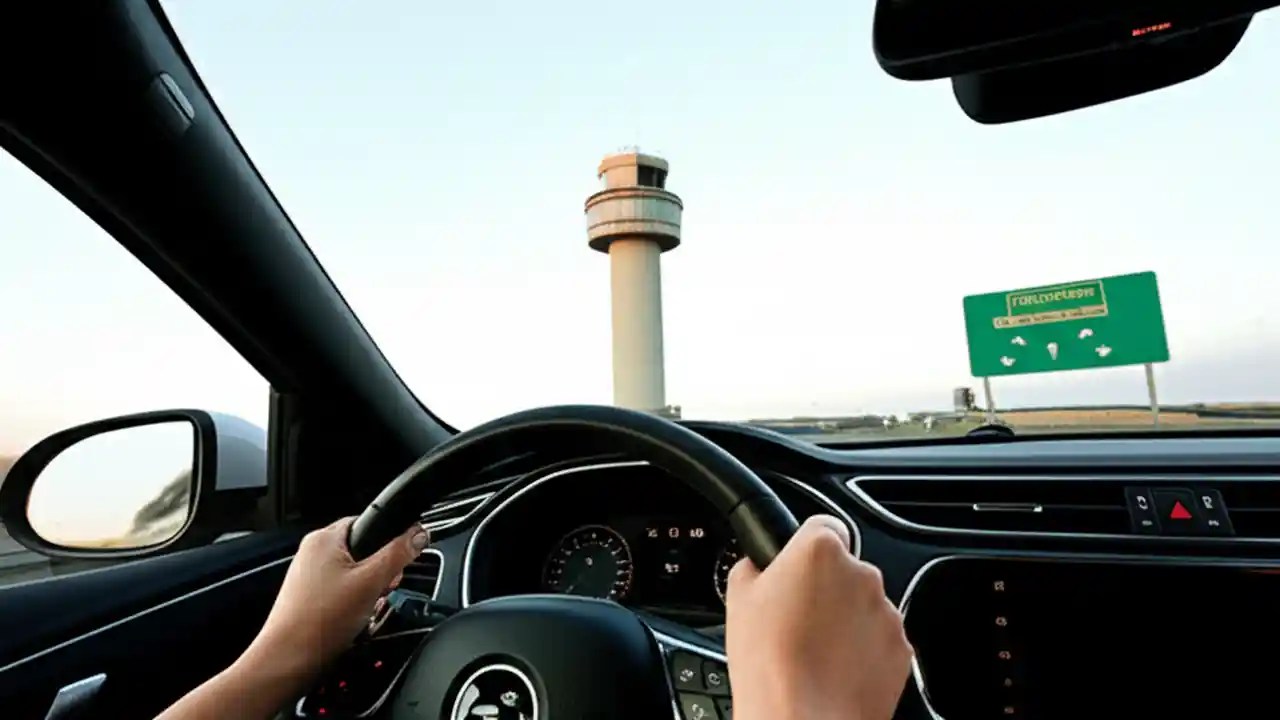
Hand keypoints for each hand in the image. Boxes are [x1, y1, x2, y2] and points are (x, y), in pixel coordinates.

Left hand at [242, 517, 427, 678]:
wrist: (288, 659)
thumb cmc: (319, 621)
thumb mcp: (371, 583)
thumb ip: (398, 554)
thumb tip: (418, 535)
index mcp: (325, 538)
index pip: (368, 521)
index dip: (390, 540)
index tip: (399, 560)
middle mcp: (314, 552)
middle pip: (364, 549)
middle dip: (380, 571)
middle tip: (380, 589)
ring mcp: (309, 575)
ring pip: (355, 572)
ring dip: (368, 589)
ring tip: (363, 607)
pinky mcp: (309, 595)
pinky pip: (343, 589)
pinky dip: (354, 601)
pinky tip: (353, 617)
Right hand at [725, 515, 912, 719]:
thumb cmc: (768, 663)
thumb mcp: (739, 600)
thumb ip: (754, 569)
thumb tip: (758, 567)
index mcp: (819, 551)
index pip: (822, 524)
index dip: (806, 547)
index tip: (796, 567)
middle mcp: (861, 574)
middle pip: (844, 569)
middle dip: (825, 589)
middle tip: (797, 619)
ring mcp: (885, 613)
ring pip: (863, 605)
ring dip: (845, 620)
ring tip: (813, 651)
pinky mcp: (901, 648)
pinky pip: (879, 639)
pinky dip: (863, 651)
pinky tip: (834, 670)